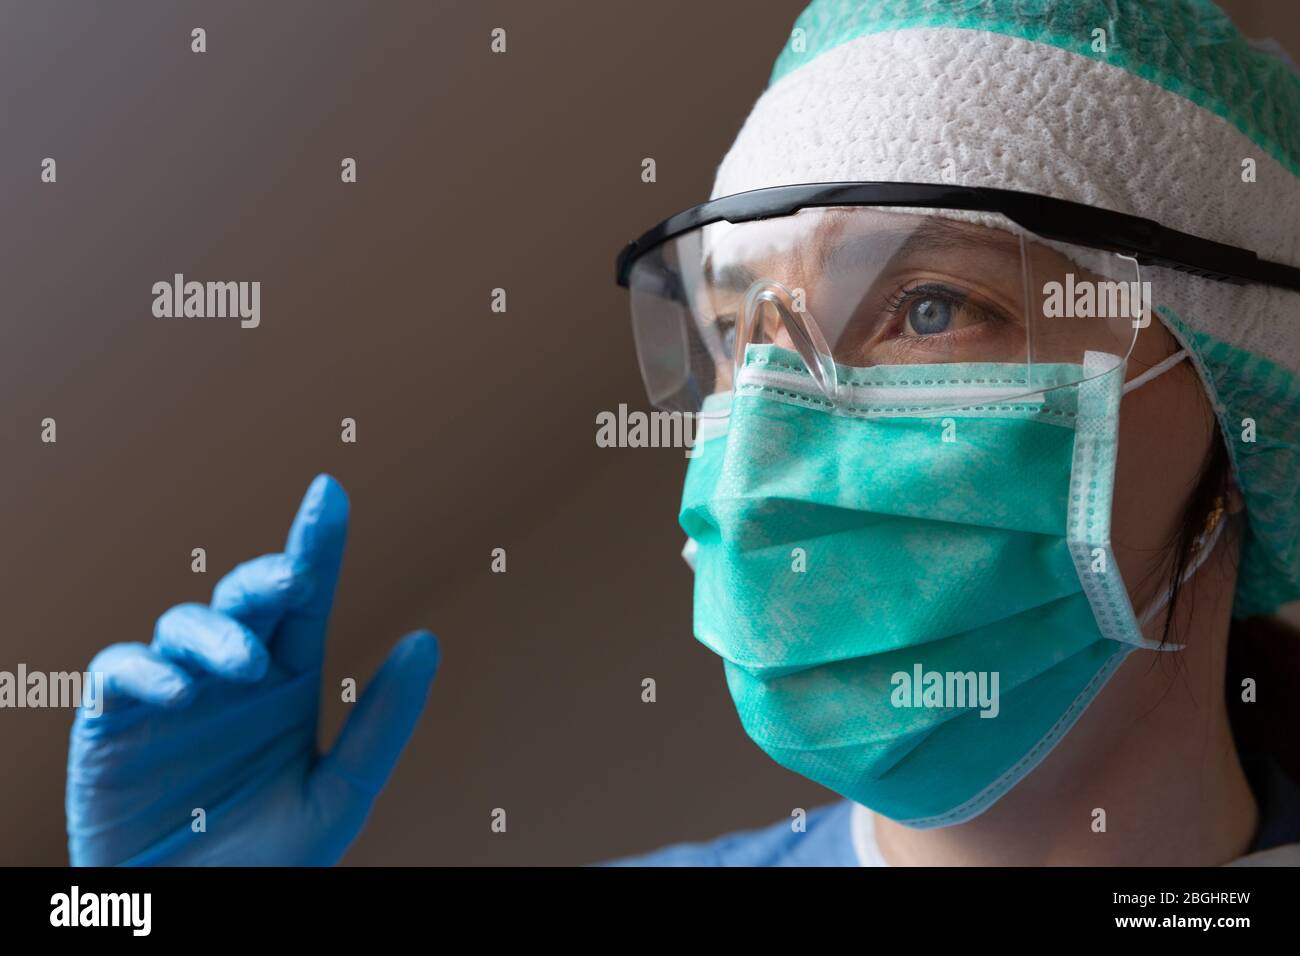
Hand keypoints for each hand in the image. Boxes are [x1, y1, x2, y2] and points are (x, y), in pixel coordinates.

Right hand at [65, 474, 439, 864]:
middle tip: (292, 582)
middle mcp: (230, 678)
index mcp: (287, 683)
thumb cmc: (272, 863)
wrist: (201, 920)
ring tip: (245, 667)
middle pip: (244, 600)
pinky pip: (118, 671)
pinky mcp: (113, 726)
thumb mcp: (342, 795)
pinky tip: (176, 691)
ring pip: (182, 625)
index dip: (316, 543)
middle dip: (265, 580)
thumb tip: (426, 639)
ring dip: (213, 634)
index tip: (331, 493)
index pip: (304, 600)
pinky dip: (142, 669)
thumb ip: (383, 722)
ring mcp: (172, 697)